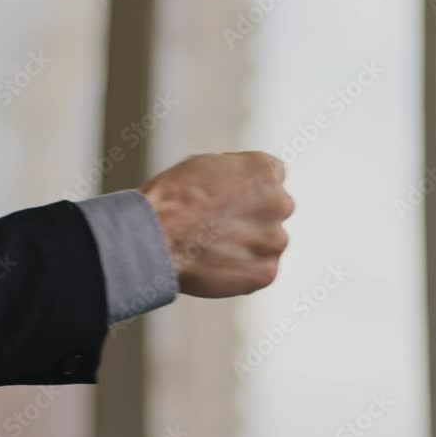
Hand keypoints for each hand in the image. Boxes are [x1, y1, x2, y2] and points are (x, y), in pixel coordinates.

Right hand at [140, 152, 293, 297]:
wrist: (155, 238)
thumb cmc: (172, 200)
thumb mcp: (207, 165)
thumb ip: (238, 174)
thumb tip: (246, 184)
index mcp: (266, 171)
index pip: (271, 180)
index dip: (247, 192)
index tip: (229, 201)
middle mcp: (280, 203)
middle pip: (275, 211)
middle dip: (253, 218)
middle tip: (220, 227)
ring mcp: (275, 240)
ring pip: (268, 242)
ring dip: (249, 245)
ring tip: (214, 247)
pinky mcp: (266, 271)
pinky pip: (260, 270)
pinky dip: (242, 271)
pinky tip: (218, 264)